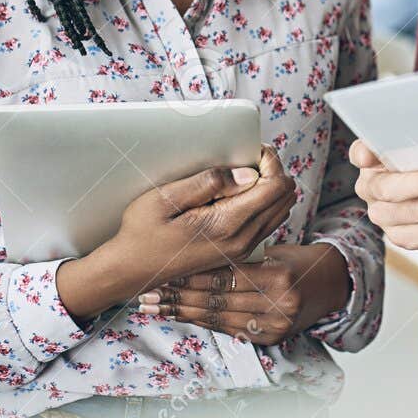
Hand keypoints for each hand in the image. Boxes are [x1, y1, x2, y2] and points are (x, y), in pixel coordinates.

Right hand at [57, 146, 294, 322]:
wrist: (132, 269)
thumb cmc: (142, 231)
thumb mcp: (165, 199)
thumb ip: (208, 183)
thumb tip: (247, 174)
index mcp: (227, 225)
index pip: (276, 187)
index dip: (271, 161)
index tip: (254, 148)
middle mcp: (242, 241)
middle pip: (285, 197)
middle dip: (274, 170)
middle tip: (250, 156)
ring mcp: (242, 249)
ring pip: (281, 210)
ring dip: (270, 186)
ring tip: (244, 172)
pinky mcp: (238, 251)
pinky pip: (268, 222)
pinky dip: (263, 201)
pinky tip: (238, 192)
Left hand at [137, 243, 350, 345]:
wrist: (331, 284)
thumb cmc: (297, 258)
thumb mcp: (273, 248)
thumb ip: (241, 254)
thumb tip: (198, 254)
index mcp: (278, 276)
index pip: (224, 277)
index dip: (190, 276)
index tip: (162, 271)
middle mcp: (278, 306)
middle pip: (217, 301)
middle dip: (178, 298)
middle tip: (147, 294)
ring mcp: (274, 326)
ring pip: (219, 319)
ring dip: (184, 313)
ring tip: (155, 308)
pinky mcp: (271, 339)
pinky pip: (229, 330)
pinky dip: (203, 321)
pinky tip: (182, 316)